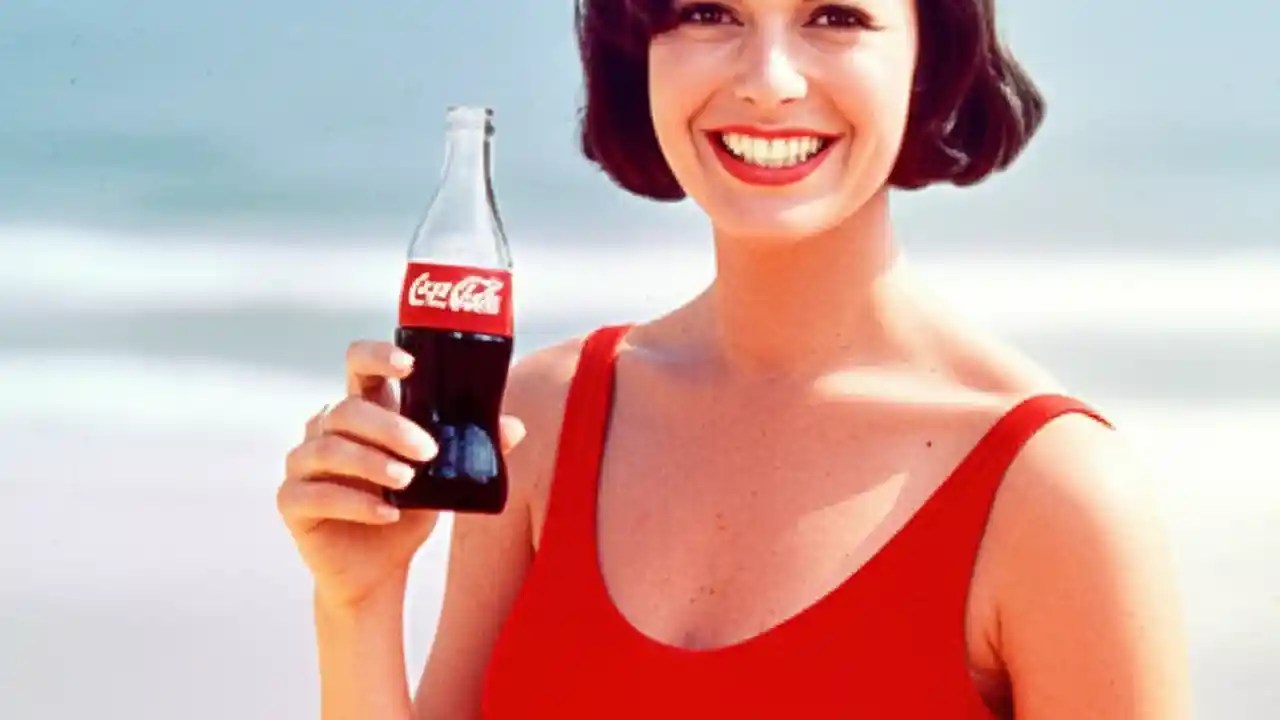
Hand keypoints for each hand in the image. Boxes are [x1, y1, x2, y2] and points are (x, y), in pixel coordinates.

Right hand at [277, 339, 526, 608]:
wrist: (378, 571)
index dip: (377, 356)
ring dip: (373, 463)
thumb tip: (515, 426)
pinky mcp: (291, 501)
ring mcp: (303, 463)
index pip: (359, 365)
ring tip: (408, 481)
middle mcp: (326, 429)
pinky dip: (355, 503)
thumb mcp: (445, 478)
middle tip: (428, 451)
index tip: (409, 365)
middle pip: (348, 410)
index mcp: (363, 411)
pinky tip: (387, 515)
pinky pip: (316, 493)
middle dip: (390, 427)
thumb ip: (474, 450)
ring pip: (330, 449)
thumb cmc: (409, 511)